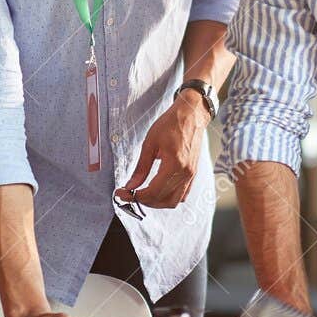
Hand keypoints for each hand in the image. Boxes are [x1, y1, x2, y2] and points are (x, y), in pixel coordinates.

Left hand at [117, 93, 209, 209]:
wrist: (192, 114)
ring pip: (174, 201)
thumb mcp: (150, 143)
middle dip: (144, 201)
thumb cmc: (171, 124)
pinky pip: (182, 194)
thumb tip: (131, 185)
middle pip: (163, 200)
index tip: (123, 194)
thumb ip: (141, 168)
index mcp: (174, 165)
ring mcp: (191, 175)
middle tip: (130, 195)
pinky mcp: (193, 174)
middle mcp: (185, 173)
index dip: (136, 196)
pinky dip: (168, 197)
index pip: (153, 192)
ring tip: (143, 194)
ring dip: (157, 202)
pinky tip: (157, 191)